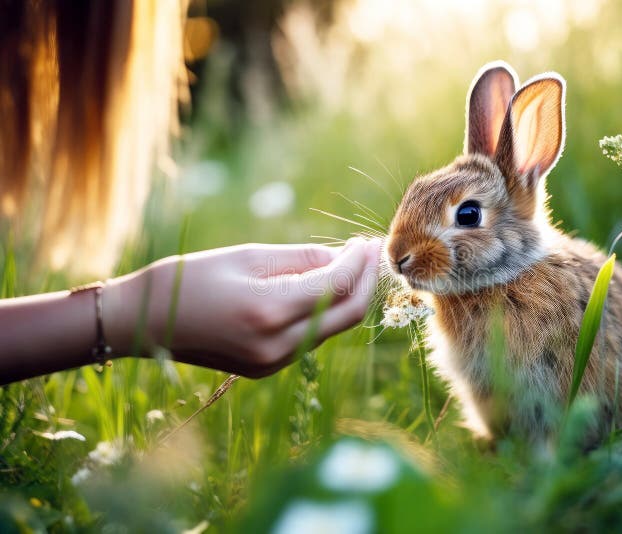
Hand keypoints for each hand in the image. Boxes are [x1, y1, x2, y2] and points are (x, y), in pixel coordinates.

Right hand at [104, 238, 380, 377]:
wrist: (143, 321)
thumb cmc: (191, 277)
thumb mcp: (248, 257)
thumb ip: (301, 259)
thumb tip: (343, 258)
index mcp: (270, 310)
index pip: (339, 286)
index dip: (360, 262)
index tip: (368, 241)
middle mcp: (277, 345)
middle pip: (347, 315)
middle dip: (365, 281)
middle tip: (370, 253)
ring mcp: (273, 363)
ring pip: (331, 328)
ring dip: (347, 297)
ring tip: (348, 264)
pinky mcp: (267, 369)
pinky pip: (309, 338)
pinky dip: (323, 313)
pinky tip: (322, 288)